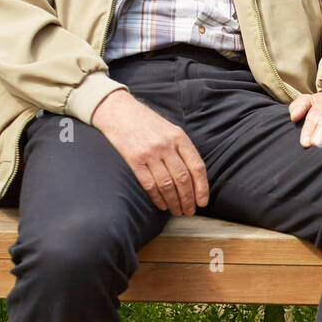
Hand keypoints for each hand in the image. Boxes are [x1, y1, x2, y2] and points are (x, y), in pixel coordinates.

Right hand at [91, 89, 208, 215]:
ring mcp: (150, 153)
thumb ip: (182, 149)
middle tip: (189, 211)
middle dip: (188, 199)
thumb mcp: (170, 129)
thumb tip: (194, 178)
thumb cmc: (147, 122)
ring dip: (174, 202)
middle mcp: (166, 145)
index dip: (202, 187)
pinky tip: (161, 205)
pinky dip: (157, 198)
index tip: (202, 201)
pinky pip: (149, 184)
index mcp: (179, 137)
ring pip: (167, 185)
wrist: (118, 110)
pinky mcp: (134, 160)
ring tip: (177, 211)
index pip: (197, 166)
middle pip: (183, 179)